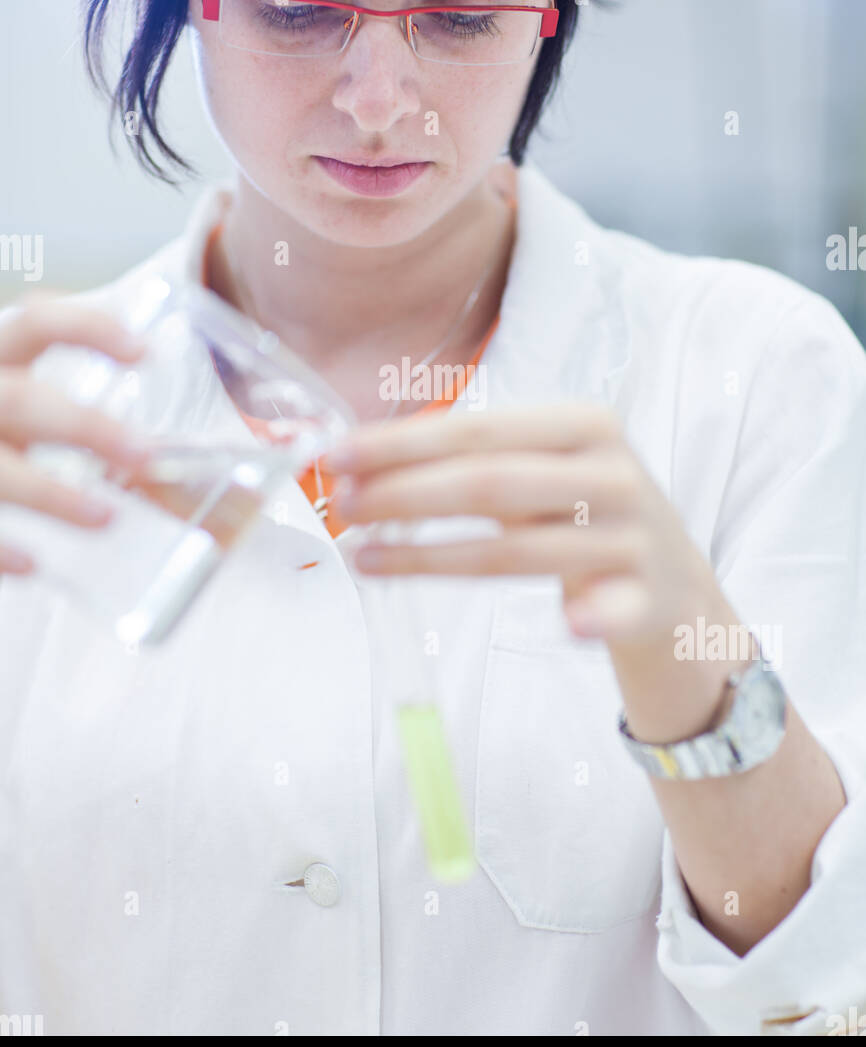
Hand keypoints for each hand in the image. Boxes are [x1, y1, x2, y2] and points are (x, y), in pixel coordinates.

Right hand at [0, 301, 151, 574]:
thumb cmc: (7, 436)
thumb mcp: (29, 416)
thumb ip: (89, 427)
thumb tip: (212, 471)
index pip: (35, 324)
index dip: (85, 328)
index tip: (144, 351)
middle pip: (22, 401)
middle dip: (85, 427)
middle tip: (145, 454)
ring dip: (53, 493)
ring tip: (106, 518)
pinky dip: (1, 547)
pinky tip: (36, 564)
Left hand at [322, 402, 732, 648]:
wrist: (676, 589)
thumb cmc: (584, 517)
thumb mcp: (541, 472)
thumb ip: (471, 461)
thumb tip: (364, 464)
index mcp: (585, 425)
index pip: (479, 431)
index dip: (403, 444)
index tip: (337, 455)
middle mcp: (612, 473)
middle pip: (491, 484)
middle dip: (406, 494)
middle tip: (341, 505)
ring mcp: (633, 538)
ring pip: (520, 550)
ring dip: (434, 558)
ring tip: (365, 559)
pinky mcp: (650, 599)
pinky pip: (616, 608)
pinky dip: (593, 614)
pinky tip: (569, 622)